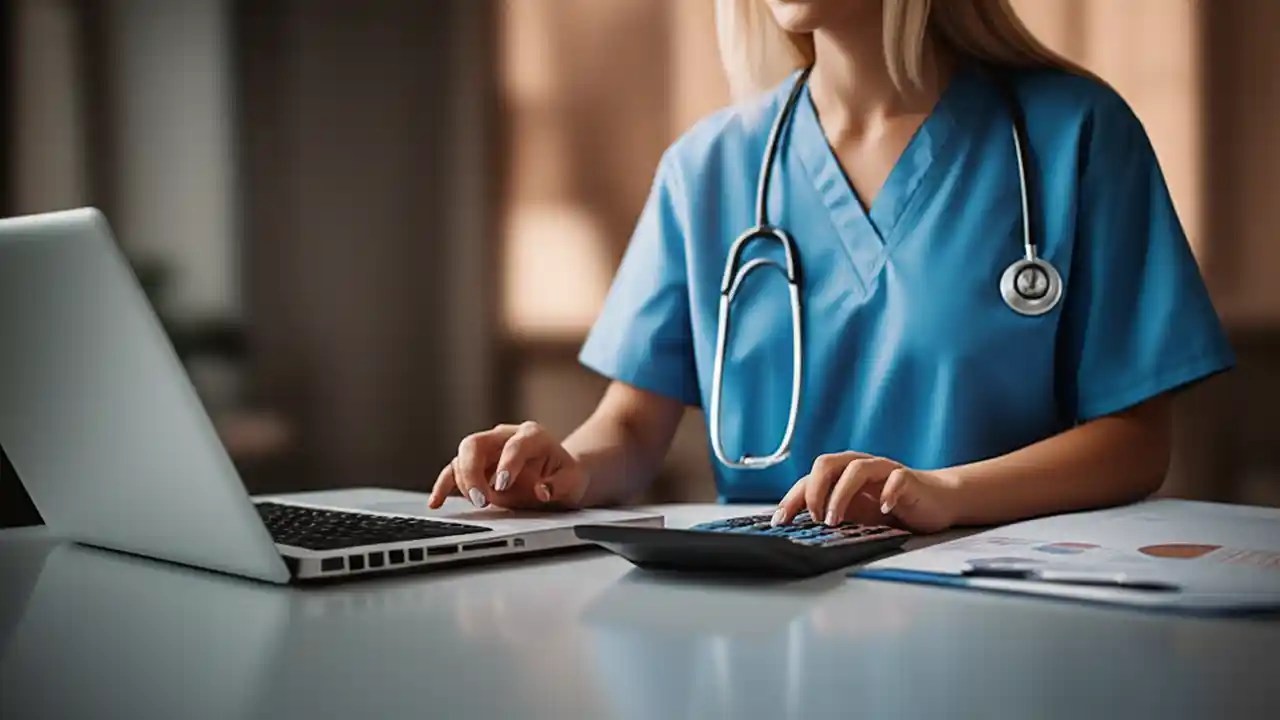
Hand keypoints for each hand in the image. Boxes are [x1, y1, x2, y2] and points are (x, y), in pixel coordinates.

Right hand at [429, 422, 588, 510]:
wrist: (559, 475)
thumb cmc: (566, 476)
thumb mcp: (573, 482)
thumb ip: (559, 486)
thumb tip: (541, 491)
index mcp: (532, 435)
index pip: (514, 444)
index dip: (507, 464)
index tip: (502, 485)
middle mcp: (505, 437)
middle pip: (476, 443)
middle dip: (472, 471)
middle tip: (481, 500)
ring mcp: (488, 450)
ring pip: (462, 456)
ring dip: (462, 481)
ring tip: (479, 504)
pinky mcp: (477, 466)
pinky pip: (454, 472)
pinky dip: (444, 486)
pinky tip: (436, 502)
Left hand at [774, 452, 958, 532]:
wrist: (934, 501)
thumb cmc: (890, 508)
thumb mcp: (854, 515)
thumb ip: (831, 515)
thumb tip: (797, 531)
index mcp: (841, 474)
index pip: (809, 479)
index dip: (792, 498)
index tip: (780, 520)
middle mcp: (858, 467)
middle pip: (827, 463)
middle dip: (814, 490)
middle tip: (813, 517)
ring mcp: (883, 470)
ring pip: (857, 468)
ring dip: (841, 494)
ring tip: (835, 520)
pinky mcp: (907, 479)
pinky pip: (896, 478)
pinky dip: (888, 492)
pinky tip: (884, 509)